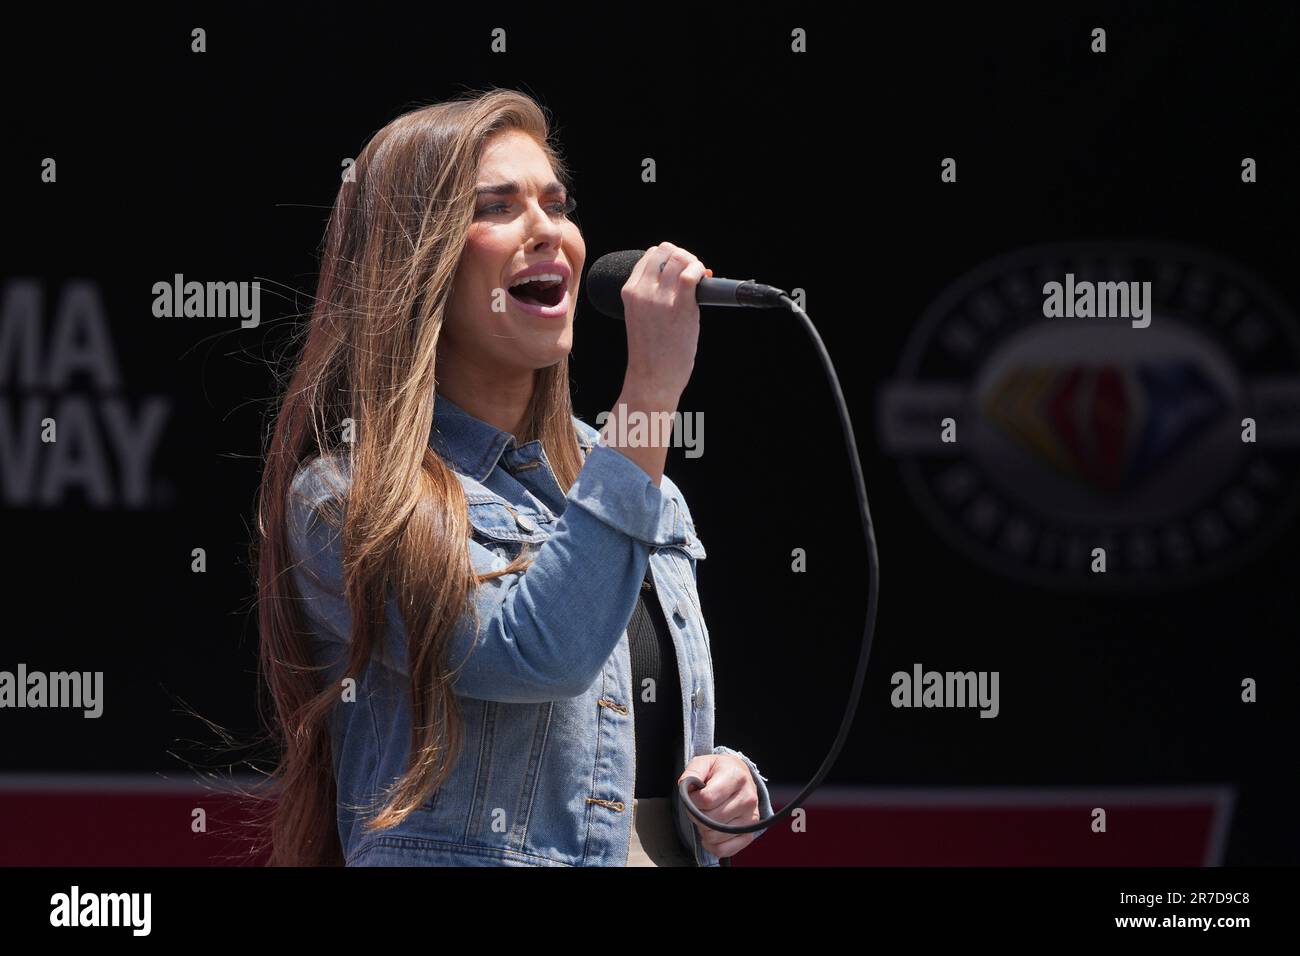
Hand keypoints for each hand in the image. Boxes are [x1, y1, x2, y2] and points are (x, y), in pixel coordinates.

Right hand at [620, 242, 708, 407]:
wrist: (653, 378)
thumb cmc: (651, 352)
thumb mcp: (640, 317)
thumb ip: (653, 296)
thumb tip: (685, 275)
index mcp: (630, 292)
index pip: (649, 256)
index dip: (668, 257)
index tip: (678, 269)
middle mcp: (643, 292)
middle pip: (665, 252)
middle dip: (682, 256)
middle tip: (692, 271)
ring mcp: (662, 299)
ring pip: (679, 259)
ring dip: (694, 263)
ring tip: (700, 276)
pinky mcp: (681, 307)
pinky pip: (691, 275)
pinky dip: (699, 271)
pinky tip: (704, 278)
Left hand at [678, 753, 759, 859]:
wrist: (740, 777)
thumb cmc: (719, 771)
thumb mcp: (704, 763)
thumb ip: (692, 772)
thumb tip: (686, 788)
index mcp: (737, 777)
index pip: (707, 799)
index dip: (692, 800)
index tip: (693, 795)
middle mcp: (748, 798)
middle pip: (709, 820)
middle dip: (696, 815)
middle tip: (699, 807)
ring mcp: (750, 818)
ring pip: (714, 836)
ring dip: (703, 829)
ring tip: (707, 816)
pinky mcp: (749, 834)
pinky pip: (724, 850)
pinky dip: (711, 845)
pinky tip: (710, 831)